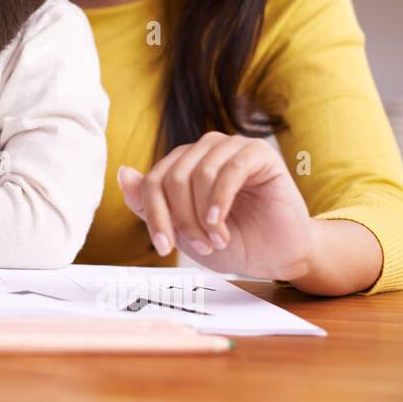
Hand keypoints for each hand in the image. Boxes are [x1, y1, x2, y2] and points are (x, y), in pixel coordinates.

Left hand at [116, 131, 316, 282]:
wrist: (279, 254)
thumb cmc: (234, 242)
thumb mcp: (182, 231)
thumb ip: (150, 205)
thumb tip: (123, 172)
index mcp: (182, 164)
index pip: (153, 182)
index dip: (155, 216)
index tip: (164, 248)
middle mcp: (204, 150)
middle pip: (172, 178)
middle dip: (182, 219)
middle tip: (200, 248)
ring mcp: (231, 147)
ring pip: (199, 173)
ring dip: (203, 215)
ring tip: (217, 240)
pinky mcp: (259, 153)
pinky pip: (229, 169)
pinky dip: (220, 200)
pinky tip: (220, 223)